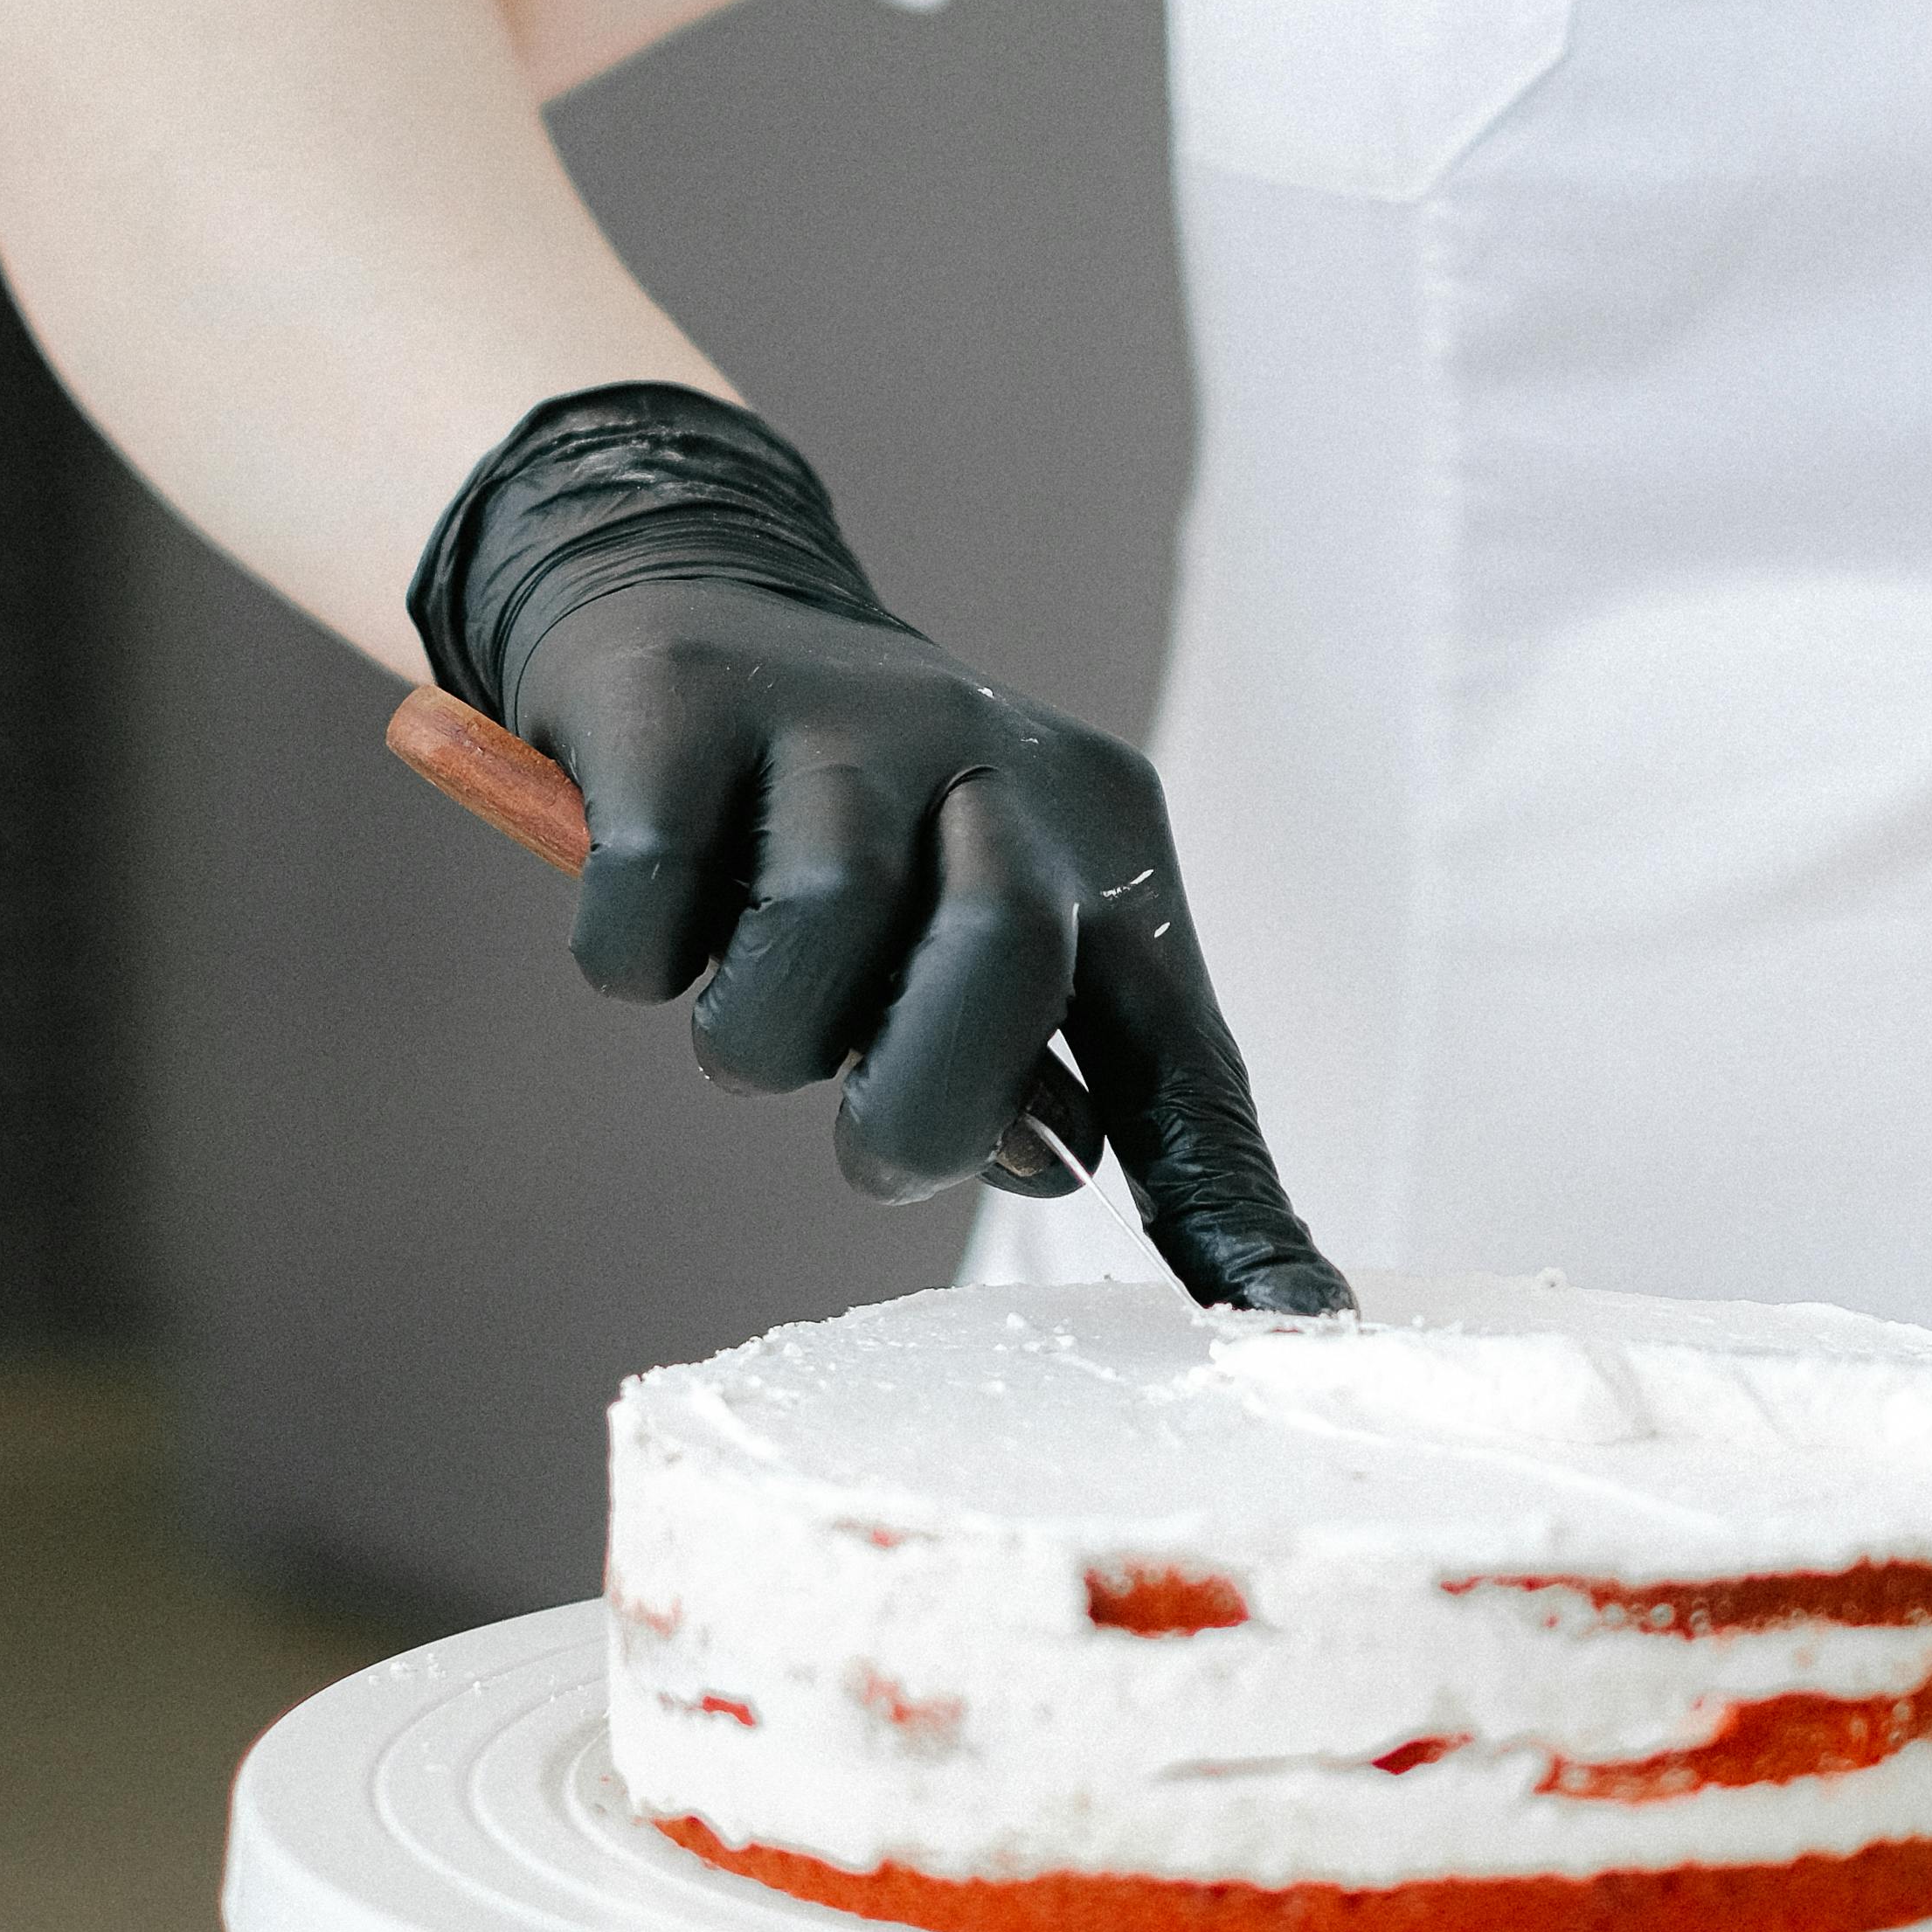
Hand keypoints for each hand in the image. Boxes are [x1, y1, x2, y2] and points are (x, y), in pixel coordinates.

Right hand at [411, 383, 1348, 1316]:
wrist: (691, 601)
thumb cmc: (857, 822)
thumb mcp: (980, 918)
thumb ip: (1036, 1054)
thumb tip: (1057, 1166)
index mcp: (1102, 841)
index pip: (1185, 1055)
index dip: (1228, 1206)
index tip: (1293, 1330)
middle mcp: (994, 761)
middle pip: (1003, 956)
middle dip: (918, 1104)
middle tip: (868, 1141)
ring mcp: (835, 720)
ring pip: (808, 946)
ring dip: (758, 1035)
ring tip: (752, 985)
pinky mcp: (681, 708)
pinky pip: (649, 912)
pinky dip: (638, 956)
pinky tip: (661, 913)